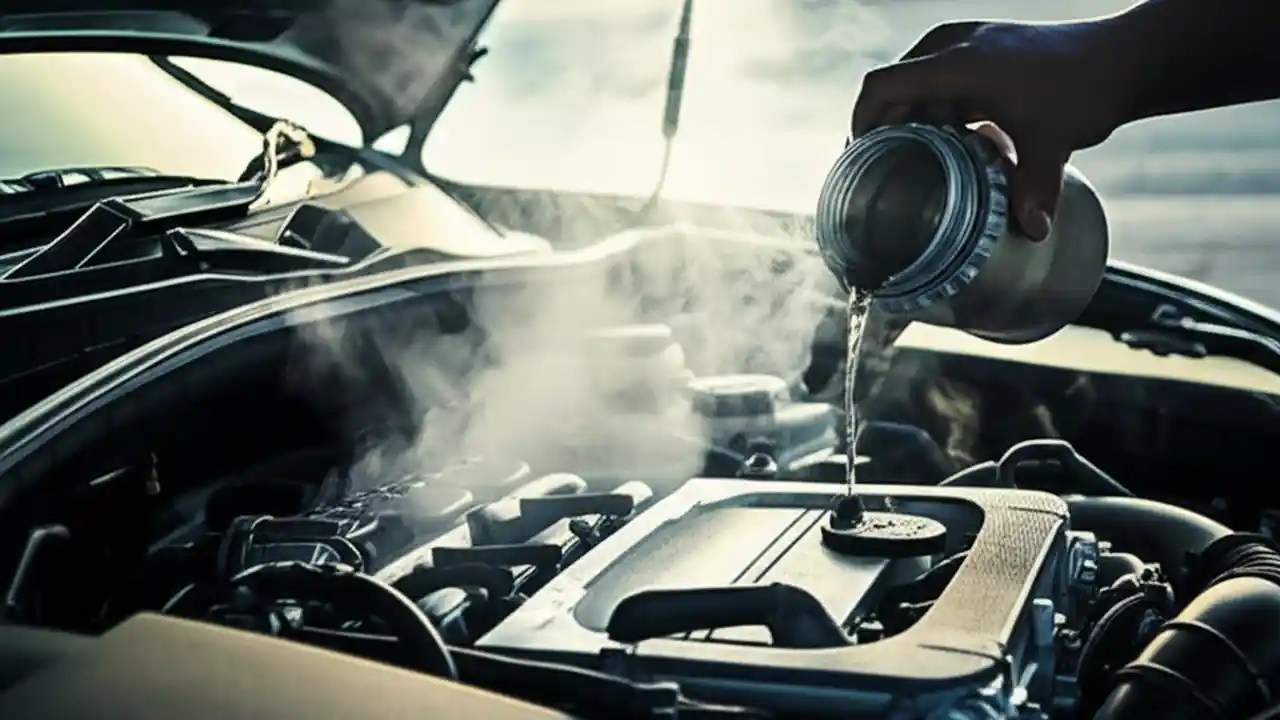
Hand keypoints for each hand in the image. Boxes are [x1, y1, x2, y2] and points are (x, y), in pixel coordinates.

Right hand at [851, 21, 1128, 239]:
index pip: (881, 86)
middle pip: (895, 89)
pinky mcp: (982, 52)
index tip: (857, 158)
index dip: (859, 121)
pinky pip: (941, 82)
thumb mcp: (1052, 143)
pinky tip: (953, 145)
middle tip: (884, 172)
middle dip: (886, 130)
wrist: (1122, 57)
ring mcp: (969, 45)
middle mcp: (955, 47)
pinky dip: (939, 112)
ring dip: (915, 122)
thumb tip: (1032, 233)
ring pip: (919, 86)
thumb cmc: (1084, 88)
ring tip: (919, 164)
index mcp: (958, 63)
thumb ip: (1034, 191)